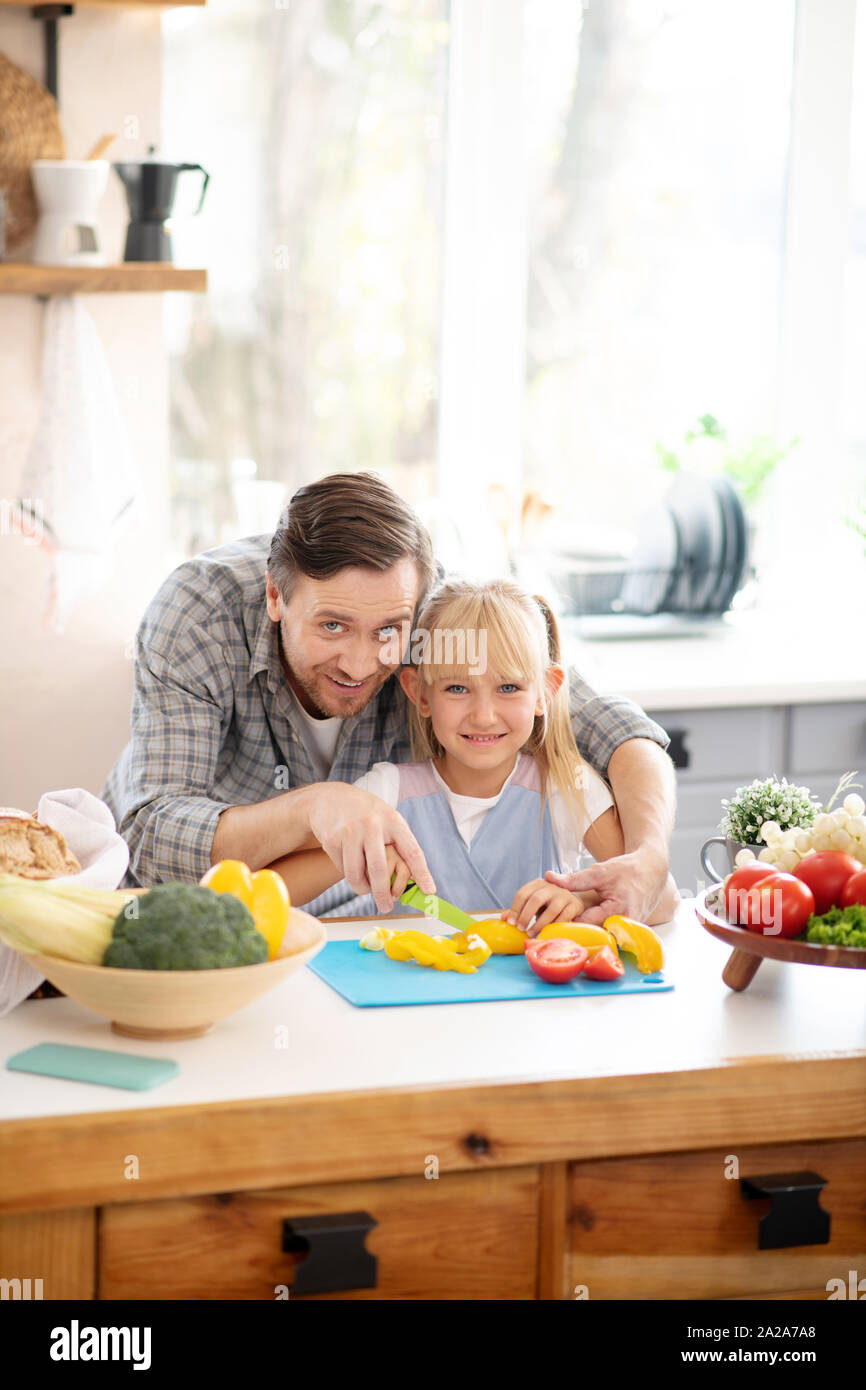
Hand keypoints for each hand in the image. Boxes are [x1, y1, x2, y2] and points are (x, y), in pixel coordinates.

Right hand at [305, 783, 435, 913]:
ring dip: (362, 888)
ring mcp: (349, 831)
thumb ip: (399, 843)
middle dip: (383, 893)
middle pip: (379, 869)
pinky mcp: (331, 840)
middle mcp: (372, 824)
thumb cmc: (365, 813)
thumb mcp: (386, 818)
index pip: (412, 851)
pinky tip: (351, 867)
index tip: (429, 891)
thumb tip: (413, 879)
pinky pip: (342, 869)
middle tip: (386, 907)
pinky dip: (349, 875)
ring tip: (366, 889)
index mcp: (392, 820)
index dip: (422, 873)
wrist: (329, 797)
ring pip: (356, 874)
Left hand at [502, 877, 584, 933]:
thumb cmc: (548, 906)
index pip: (523, 893)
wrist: (573, 903)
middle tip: (520, 929)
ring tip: (532, 934)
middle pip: (535, 899)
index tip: (511, 922)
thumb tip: (504, 918)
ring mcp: (564, 895)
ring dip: (539, 924)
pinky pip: (564, 917)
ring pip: (551, 910)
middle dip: (525, 916)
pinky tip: (548, 933)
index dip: (515, 909)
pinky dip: (554, 927)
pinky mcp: (575, 904)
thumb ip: (519, 911)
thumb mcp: (533, 906)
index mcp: (537, 884)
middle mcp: (551, 887)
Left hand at [544, 847, 668, 925]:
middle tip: (553, 934)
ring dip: (588, 936)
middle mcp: (626, 926)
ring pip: (603, 939)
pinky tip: (585, 931)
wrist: (652, 870)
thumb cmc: (627, 870)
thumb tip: (548, 877)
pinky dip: (598, 933)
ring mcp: (631, 932)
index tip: (548, 928)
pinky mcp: (631, 933)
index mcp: (618, 912)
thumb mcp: (599, 872)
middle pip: (595, 937)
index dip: (566, 925)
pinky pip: (611, 937)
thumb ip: (574, 879)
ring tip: (568, 934)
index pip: (586, 925)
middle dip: (576, 935)